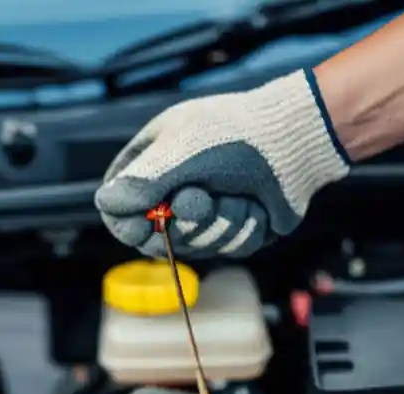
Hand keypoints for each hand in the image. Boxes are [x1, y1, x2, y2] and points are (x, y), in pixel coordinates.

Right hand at [95, 69, 348, 258]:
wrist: (298, 142)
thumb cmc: (236, 136)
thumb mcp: (180, 152)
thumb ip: (141, 181)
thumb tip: (105, 203)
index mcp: (152, 159)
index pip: (118, 203)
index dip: (125, 223)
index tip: (139, 229)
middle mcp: (175, 186)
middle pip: (154, 235)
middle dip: (183, 224)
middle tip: (200, 200)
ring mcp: (207, 210)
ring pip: (196, 245)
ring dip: (219, 223)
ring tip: (236, 194)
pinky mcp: (235, 228)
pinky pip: (229, 247)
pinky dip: (243, 227)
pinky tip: (255, 204)